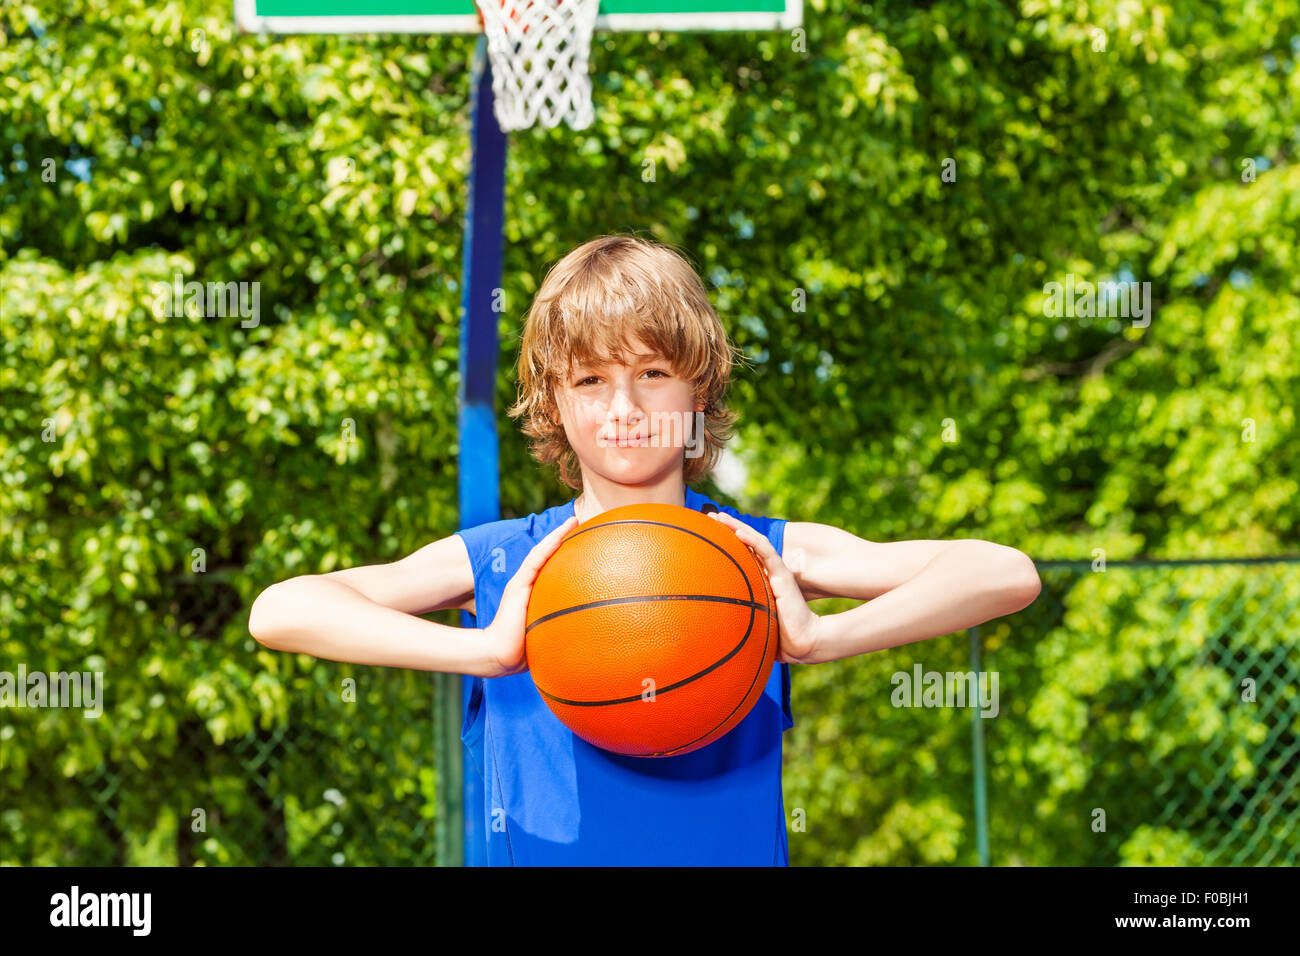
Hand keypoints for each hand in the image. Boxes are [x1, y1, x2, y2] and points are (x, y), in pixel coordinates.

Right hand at [484, 515, 577, 677]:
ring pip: (542, 553)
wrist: (501, 655)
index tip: (584, 542)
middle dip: (563, 539)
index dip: (565, 554)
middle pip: (548, 556)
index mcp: (535, 596)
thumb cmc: (524, 651)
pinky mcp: (518, 585)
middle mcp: (528, 586)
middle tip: (581, 524)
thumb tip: (589, 638)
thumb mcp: (547, 636)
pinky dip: (549, 545)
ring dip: (558, 535)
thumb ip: (561, 630)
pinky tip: (562, 534)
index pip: (553, 570)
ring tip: (573, 521)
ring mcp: (522, 584)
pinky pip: (536, 560)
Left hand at [708, 511, 820, 664]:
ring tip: (720, 517)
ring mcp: (776, 571)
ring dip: (737, 527)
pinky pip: (766, 553)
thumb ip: (737, 618)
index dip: (726, 541)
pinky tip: (738, 532)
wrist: (801, 642)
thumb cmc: (779, 636)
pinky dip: (752, 541)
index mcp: (761, 580)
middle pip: (746, 543)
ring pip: (755, 542)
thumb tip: (711, 630)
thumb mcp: (752, 621)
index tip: (707, 533)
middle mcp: (768, 572)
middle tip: (709, 516)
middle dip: (728, 528)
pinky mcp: (783, 576)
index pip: (742, 554)